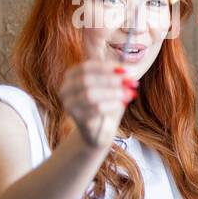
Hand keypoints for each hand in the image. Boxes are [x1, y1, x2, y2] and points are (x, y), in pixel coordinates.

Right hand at [60, 25, 133, 147]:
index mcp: (72, 76)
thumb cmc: (105, 105)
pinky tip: (122, 104)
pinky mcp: (76, 118)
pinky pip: (94, 109)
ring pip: (90, 95)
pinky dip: (111, 105)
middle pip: (87, 79)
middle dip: (112, 79)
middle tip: (131, 82)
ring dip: (113, 93)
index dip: (107, 67)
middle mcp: (66, 89)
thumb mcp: (110, 86)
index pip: (87, 66)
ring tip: (129, 94)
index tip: (126, 70)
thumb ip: (115, 75)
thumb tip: (129, 68)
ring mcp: (69, 104)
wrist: (98, 132)